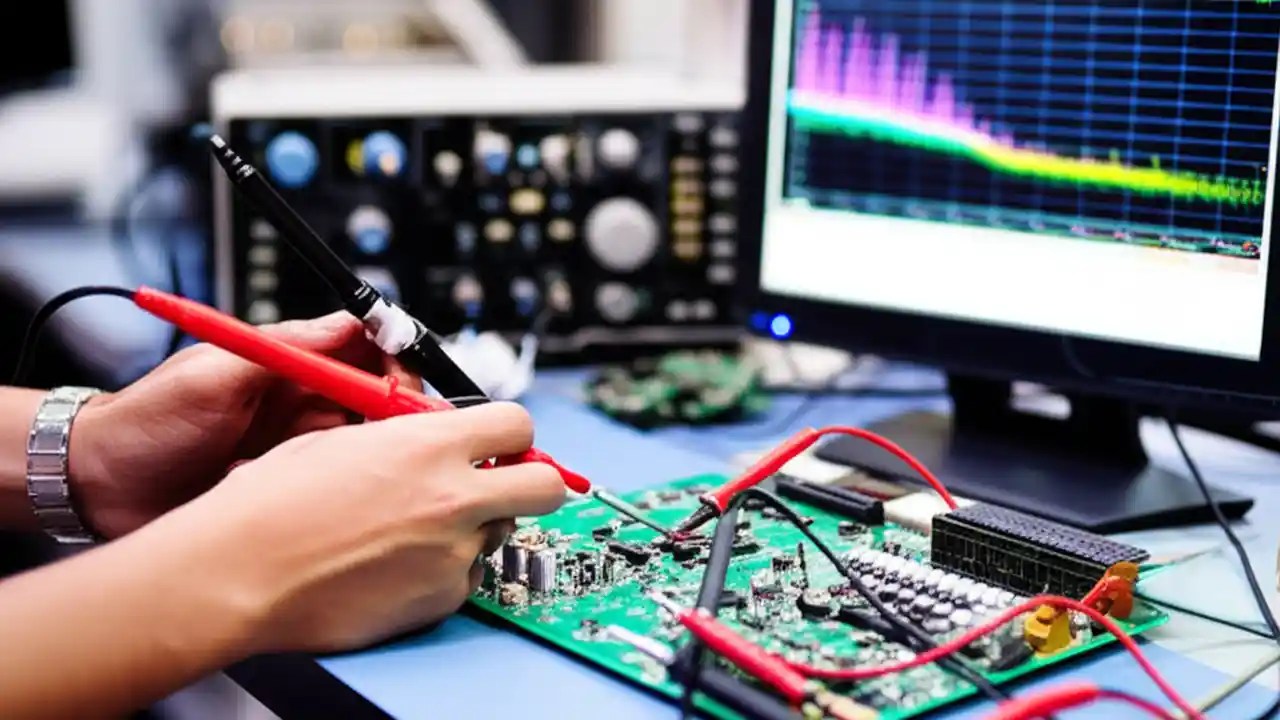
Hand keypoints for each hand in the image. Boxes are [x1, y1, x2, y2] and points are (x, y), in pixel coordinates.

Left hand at [69, 312, 418, 538]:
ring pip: (364, 440)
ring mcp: (296, 445)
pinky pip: (338, 481)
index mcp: (284, 364)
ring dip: (374, 449)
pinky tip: (346, 493)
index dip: (392, 359)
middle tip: (405, 434)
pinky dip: (349, 485)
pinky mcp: (291, 485)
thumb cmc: (142, 425)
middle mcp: (298, 401)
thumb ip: (280, 348)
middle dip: (397, 411)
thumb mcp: (211, 376)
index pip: (360, 347)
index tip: (405, 382)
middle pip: (375, 395)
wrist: (98, 488)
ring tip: (375, 464)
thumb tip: (344, 323)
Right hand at [185, 402, 564, 652]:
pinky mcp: (440, 598)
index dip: (511, 434)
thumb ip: (411, 435)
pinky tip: (394, 566)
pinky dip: (441, 571)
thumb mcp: (347, 439)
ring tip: (414, 530)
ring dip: (474, 528)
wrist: (239, 570)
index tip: (501, 444)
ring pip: (499, 533)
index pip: (519, 425)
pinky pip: (464, 577)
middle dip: (530, 483)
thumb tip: (442, 434)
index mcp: (430, 444)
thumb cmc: (274, 503)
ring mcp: (452, 552)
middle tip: (502, 486)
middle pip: (544, 486)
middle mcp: (454, 497)